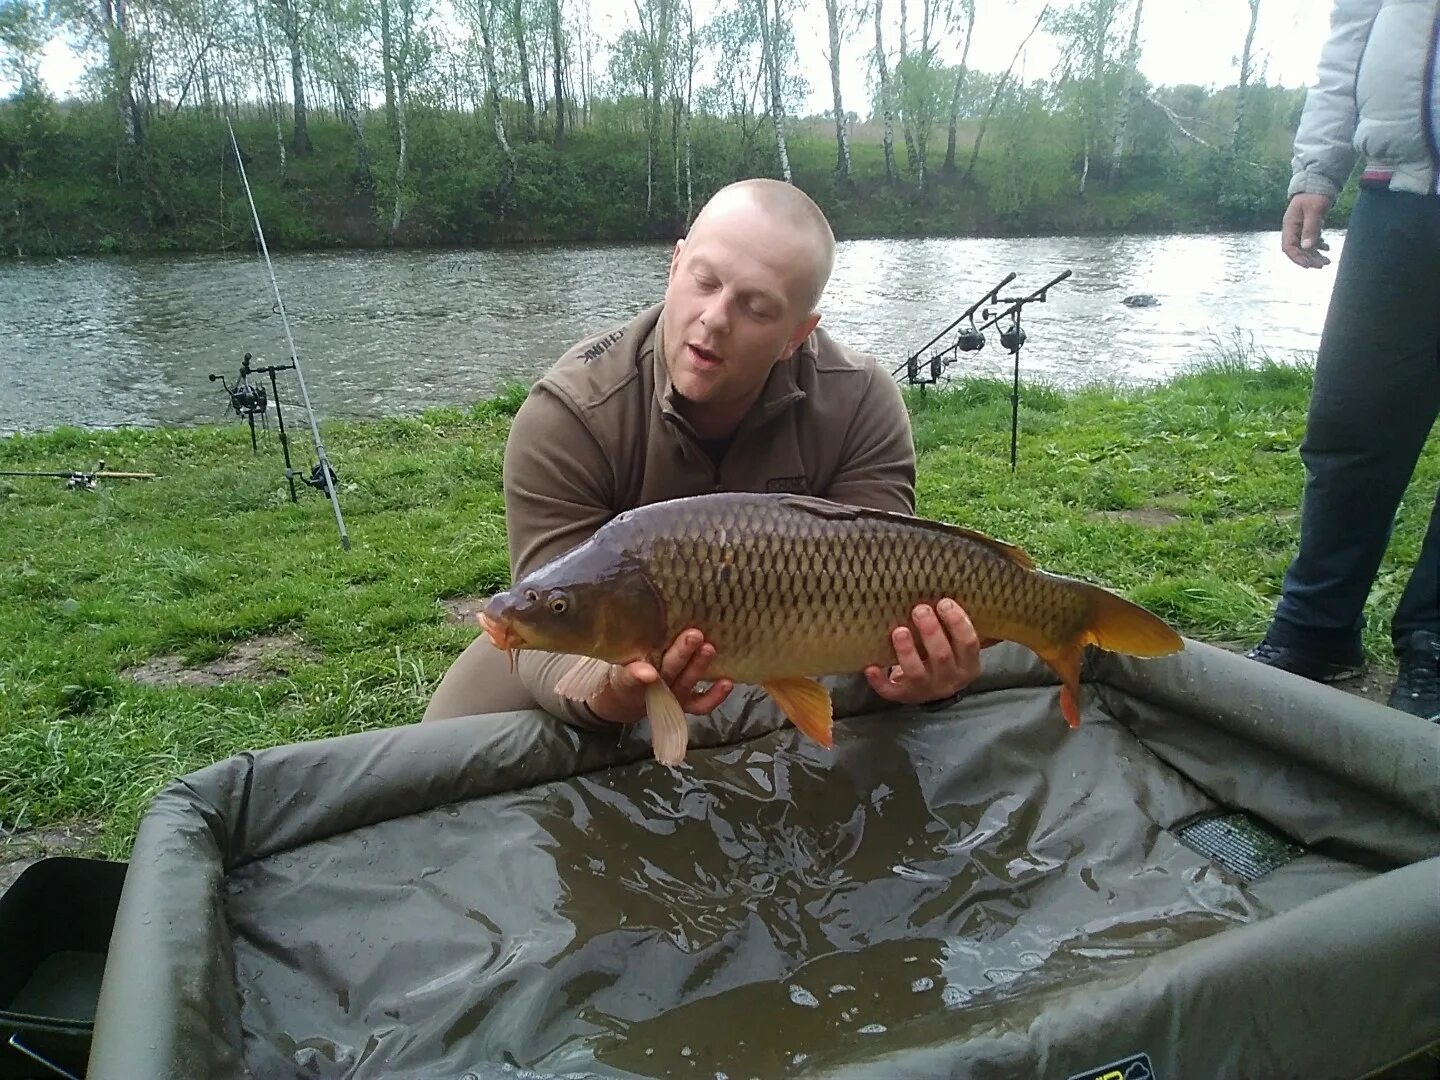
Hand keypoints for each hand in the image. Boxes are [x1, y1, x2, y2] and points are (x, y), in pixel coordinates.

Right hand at [586, 628, 733, 724]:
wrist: (626, 697)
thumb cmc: (625, 667)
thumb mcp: (620, 656)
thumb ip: (630, 639)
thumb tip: (640, 611)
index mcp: (628, 677)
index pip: (629, 677)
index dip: (638, 675)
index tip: (648, 672)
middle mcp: (652, 687)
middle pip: (667, 672)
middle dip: (681, 655)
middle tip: (693, 635)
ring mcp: (670, 696)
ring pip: (685, 684)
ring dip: (699, 667)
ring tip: (709, 649)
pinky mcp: (684, 703)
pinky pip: (700, 704)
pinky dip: (715, 696)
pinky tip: (727, 682)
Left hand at [864, 599, 986, 706]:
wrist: (932, 690)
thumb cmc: (944, 656)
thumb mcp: (957, 646)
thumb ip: (955, 626)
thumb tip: (948, 586)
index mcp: (967, 665)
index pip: (968, 643)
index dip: (958, 622)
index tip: (944, 602)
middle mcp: (949, 680)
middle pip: (941, 656)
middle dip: (930, 632)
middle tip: (919, 609)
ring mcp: (925, 690)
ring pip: (916, 672)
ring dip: (907, 651)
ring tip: (899, 631)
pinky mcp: (902, 696)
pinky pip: (889, 691)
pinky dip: (879, 680)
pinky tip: (870, 666)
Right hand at [1281, 193, 1333, 268]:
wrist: (1319, 182)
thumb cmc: (1314, 194)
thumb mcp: (1314, 210)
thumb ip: (1310, 229)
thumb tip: (1307, 247)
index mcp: (1289, 226)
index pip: (1288, 248)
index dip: (1297, 258)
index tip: (1309, 265)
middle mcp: (1293, 229)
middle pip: (1298, 250)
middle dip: (1309, 259)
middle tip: (1323, 265)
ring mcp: (1301, 228)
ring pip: (1305, 247)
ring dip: (1315, 255)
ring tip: (1327, 261)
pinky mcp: (1309, 226)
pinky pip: (1311, 241)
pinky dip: (1319, 246)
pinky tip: (1327, 248)